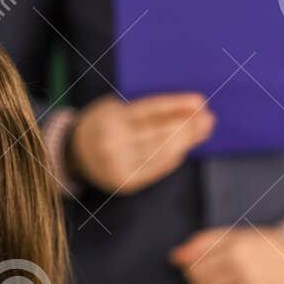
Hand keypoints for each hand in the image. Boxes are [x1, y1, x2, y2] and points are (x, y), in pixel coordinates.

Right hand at [68, 93, 213, 194]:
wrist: (75, 153)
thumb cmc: (104, 124)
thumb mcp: (117, 108)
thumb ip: (148, 111)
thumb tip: (191, 112)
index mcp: (110, 119)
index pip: (150, 109)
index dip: (177, 105)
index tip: (200, 101)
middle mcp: (112, 143)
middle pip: (159, 133)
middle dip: (187, 126)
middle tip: (208, 119)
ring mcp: (117, 166)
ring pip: (160, 153)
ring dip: (185, 142)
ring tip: (202, 131)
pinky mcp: (124, 182)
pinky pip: (155, 169)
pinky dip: (172, 158)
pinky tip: (184, 148)